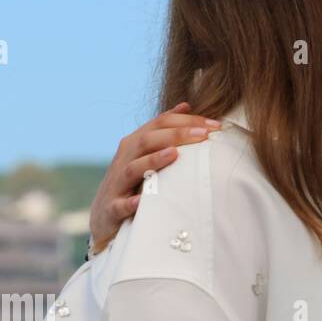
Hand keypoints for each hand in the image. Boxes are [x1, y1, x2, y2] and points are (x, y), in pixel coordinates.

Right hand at [89, 102, 220, 252]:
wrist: (105, 215)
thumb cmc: (134, 180)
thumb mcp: (146, 152)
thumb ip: (164, 130)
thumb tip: (186, 105)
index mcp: (135, 143)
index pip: (160, 123)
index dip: (188, 120)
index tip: (216, 125)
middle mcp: (124, 159)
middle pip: (148, 140)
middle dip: (177, 135)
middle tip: (205, 134)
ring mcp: (117, 183)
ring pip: (132, 168)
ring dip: (153, 160)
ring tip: (175, 154)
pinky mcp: (112, 208)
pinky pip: (120, 205)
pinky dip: (131, 202)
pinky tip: (142, 201)